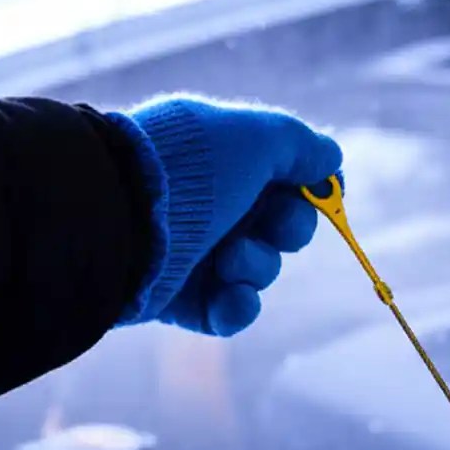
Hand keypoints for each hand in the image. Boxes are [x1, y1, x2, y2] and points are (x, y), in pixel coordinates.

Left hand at [113, 96, 342, 335]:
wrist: (118, 220)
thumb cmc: (191, 169)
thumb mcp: (255, 137)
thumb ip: (301, 145)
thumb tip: (331, 159)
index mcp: (225, 159)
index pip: (286, 177)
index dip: (312, 189)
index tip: (329, 194)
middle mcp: (211, 203)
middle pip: (281, 226)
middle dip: (288, 228)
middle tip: (272, 226)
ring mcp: (195, 252)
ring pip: (260, 270)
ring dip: (258, 266)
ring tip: (229, 259)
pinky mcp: (181, 298)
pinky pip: (229, 312)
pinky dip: (237, 307)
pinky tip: (230, 297)